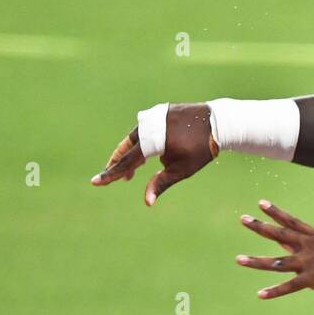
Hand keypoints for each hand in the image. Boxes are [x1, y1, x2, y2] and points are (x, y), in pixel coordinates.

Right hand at [91, 104, 217, 205]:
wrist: (218, 122)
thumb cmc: (201, 149)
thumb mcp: (182, 170)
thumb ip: (161, 183)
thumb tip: (147, 202)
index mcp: (152, 141)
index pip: (126, 162)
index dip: (111, 174)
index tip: (95, 182)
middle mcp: (148, 125)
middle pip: (126, 148)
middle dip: (119, 164)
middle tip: (113, 179)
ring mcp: (153, 116)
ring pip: (135, 138)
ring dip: (131, 155)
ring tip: (131, 173)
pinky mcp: (159, 112)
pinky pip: (145, 129)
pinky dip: (142, 143)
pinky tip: (147, 155)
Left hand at [236, 200, 313, 302]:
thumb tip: (307, 252)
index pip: (292, 222)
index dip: (276, 212)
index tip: (261, 203)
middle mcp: (310, 247)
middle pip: (280, 234)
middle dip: (260, 227)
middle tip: (243, 219)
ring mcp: (310, 263)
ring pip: (278, 261)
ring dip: (257, 261)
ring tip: (239, 259)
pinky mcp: (313, 279)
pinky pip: (290, 286)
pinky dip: (275, 291)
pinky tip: (261, 294)